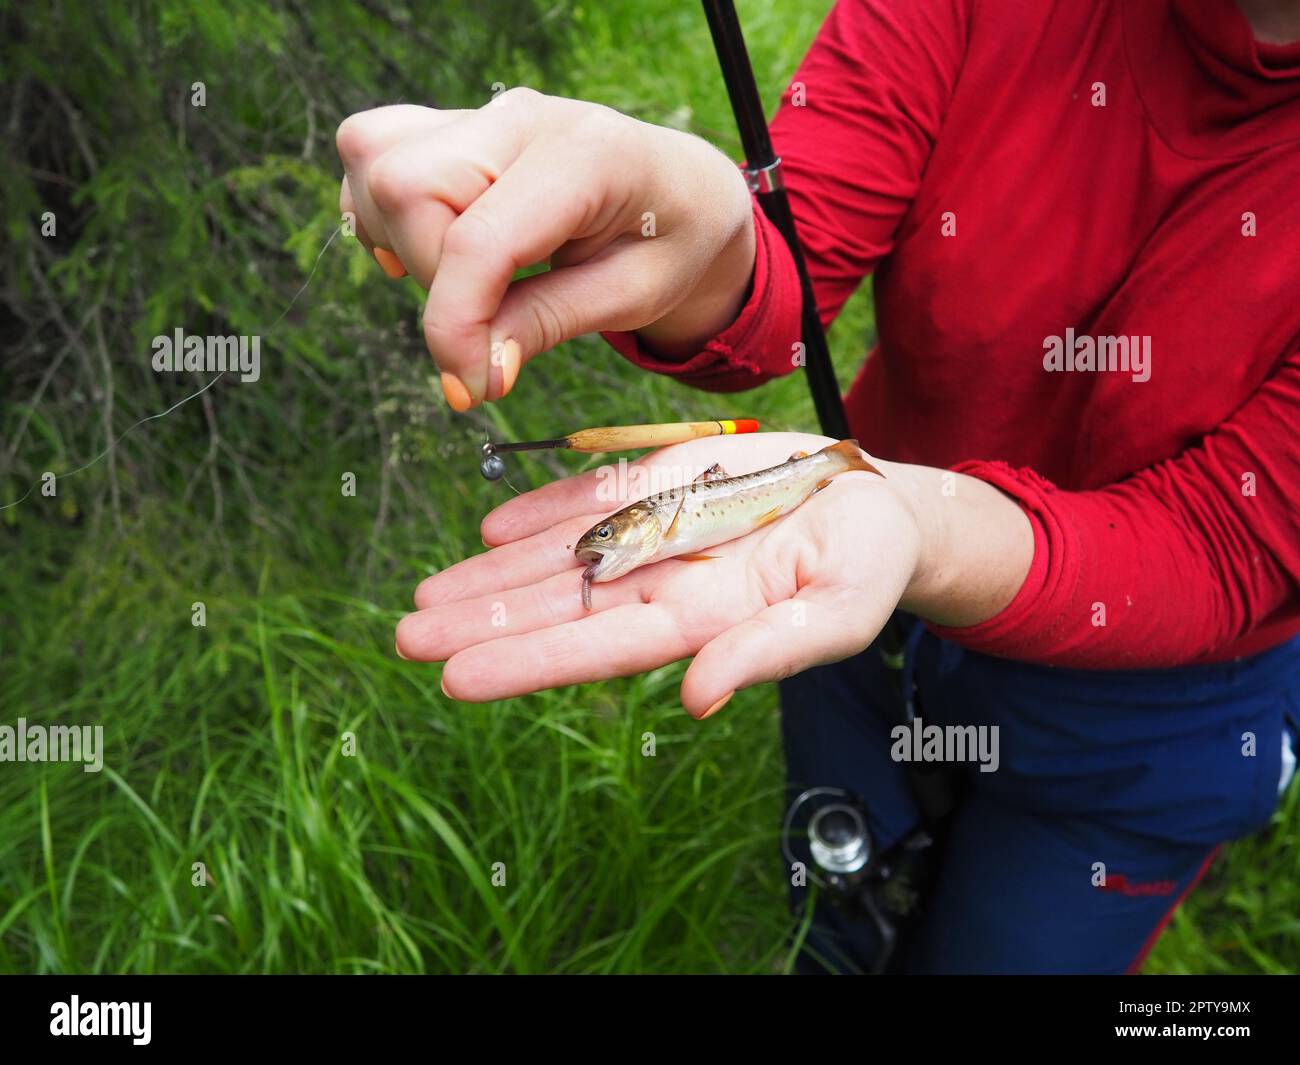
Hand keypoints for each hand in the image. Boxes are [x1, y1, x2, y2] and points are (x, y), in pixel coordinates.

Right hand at [335, 90, 755, 408]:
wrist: (681, 191)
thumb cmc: (669, 242)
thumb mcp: (633, 297)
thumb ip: (549, 323)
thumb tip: (477, 372)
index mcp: (586, 155)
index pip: (478, 239)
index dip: (456, 326)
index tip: (471, 390)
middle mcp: (523, 117)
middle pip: (405, 185)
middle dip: (430, 278)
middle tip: (490, 323)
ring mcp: (483, 114)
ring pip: (374, 159)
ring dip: (402, 242)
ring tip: (472, 282)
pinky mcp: (453, 124)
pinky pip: (374, 154)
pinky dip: (385, 214)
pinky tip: (439, 249)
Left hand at [395, 433, 918, 717]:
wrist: (879, 503)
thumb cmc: (870, 565)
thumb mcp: (839, 610)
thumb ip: (770, 651)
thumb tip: (697, 700)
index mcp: (702, 621)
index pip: (599, 648)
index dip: (528, 663)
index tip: (457, 680)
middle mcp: (664, 581)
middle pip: (559, 606)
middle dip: (483, 623)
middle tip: (405, 638)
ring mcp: (659, 530)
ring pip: (559, 555)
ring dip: (492, 574)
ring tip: (427, 594)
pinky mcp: (665, 483)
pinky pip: (592, 497)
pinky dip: (540, 510)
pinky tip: (490, 526)